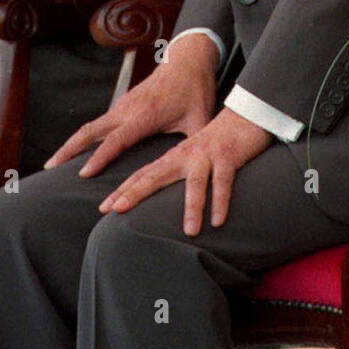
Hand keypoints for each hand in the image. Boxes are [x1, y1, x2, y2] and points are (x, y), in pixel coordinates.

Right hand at [45, 31, 219, 176]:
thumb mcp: (201, 118)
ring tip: (53, 165)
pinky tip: (76, 153)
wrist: (187, 60)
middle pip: (90, 130)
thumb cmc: (195, 90)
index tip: (83, 173)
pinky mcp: (122, 106)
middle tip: (49, 167)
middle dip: (68, 148)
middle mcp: (127, 109)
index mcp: (145, 114)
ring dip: (71, 144)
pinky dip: (83, 139)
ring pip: (90, 127)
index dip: (100, 157)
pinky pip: (98, 124)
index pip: (117, 139)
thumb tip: (199, 168)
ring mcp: (122, 106)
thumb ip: (197, 143)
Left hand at [100, 108, 272, 234]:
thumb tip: (162, 202)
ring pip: (195, 183)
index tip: (104, 208)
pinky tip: (219, 221)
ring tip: (190, 232)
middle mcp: (185, 155)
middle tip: (116, 211)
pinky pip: (223, 181)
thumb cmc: (217, 143)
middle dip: (134, 193)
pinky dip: (221, 201)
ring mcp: (206, 155)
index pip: (143, 175)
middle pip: (155, 176)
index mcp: (174, 158)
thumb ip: (177, 174)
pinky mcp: (227, 156)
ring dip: (193, 208)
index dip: (123, 190)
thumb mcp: (193, 158)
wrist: (244, 116)